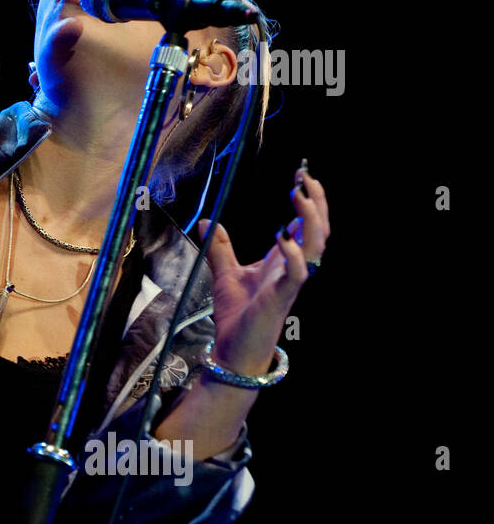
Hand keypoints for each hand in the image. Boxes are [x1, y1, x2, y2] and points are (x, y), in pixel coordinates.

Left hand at [196, 160, 330, 375]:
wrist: (232, 349)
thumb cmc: (236, 315)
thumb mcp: (225, 273)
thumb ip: (220, 247)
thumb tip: (206, 221)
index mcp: (282, 261)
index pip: (304, 225)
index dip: (307, 200)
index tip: (300, 174)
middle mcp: (292, 269)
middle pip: (318, 231)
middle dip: (316, 202)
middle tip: (305, 176)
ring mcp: (290, 283)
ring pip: (315, 248)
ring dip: (310, 221)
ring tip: (299, 196)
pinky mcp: (281, 299)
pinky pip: (298, 274)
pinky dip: (294, 255)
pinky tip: (283, 237)